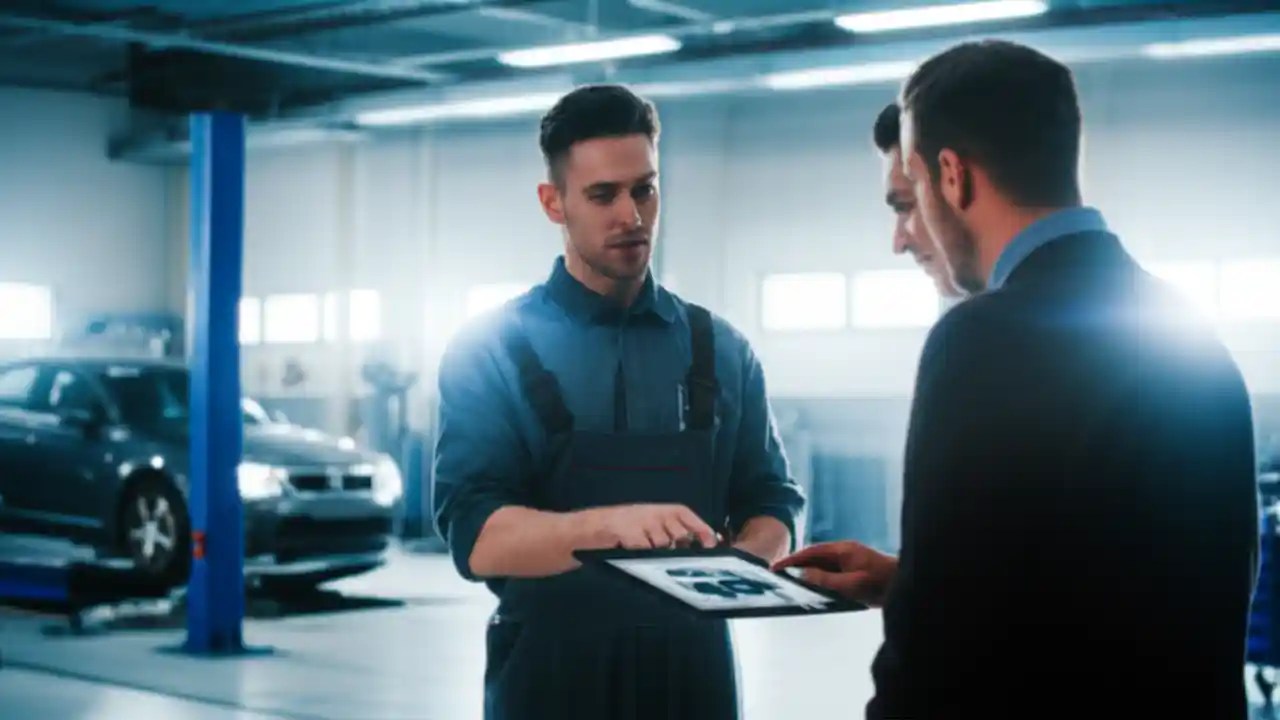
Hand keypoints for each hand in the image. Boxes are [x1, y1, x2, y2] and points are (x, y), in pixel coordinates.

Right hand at [579, 504, 718, 550]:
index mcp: (661, 509)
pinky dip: (642, 555)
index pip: (687, 516)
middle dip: (677, 547)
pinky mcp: (630, 533)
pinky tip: (633, 552)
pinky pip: (645, 551)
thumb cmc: (626, 528)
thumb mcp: (652, 524)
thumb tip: (701, 544)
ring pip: (663, 545)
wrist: (594, 528)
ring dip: (657, 553)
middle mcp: (654, 512)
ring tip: (643, 550)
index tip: (711, 544)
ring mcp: (642, 522)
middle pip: (679, 534)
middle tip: (664, 551)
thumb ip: (674, 531)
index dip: (702, 530)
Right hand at [772, 540, 897, 606]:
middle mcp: (845, 553)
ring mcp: (851, 562)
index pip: (810, 552)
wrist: (909, 586)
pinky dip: (820, 580)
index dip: (792, 560)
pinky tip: (815, 591)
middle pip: (815, 557)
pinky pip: (833, 574)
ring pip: (823, 566)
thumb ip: (824, 580)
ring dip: (808, 574)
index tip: (775, 567)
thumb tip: (801, 575)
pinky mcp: (856, 573)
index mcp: (843, 550)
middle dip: (796, 566)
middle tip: (779, 577)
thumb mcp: (850, 584)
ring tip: (792, 585)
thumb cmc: (882, 584)